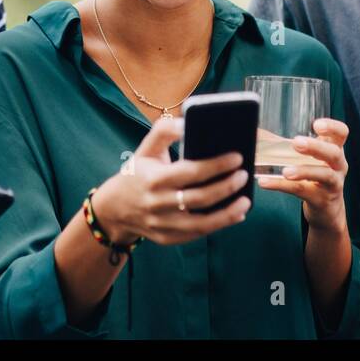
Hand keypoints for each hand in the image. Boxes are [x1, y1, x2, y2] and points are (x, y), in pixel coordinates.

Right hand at [93, 116, 250, 245]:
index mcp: (154, 178)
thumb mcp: (144, 149)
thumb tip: (186, 122)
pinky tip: (235, 214)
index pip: (191, 172)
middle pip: (200, 198)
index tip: (237, 157)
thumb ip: (163, 131)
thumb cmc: (136, 173)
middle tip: (244, 175)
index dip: (216, 165)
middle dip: (226, 186)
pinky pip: (197, 234)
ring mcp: (162, 224)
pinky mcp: (167, 238)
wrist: (114, 208)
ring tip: (246, 200)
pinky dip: (219, 225)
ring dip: (228, 212)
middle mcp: (158, 204)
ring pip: (202, 223)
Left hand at [256, 118, 348, 234]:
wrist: (326, 210)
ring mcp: (333, 184)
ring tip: (285, 171)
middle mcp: (338, 166)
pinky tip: (265, 182)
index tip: (316, 125)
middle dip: (315, 147)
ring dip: (303, 171)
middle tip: (296, 143)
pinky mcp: (322, 200)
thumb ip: (286, 145)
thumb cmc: (314, 177)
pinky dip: (282, 186)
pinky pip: (302, 191)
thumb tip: (255, 132)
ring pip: (323, 175)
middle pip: (333, 153)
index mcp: (335, 150)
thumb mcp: (307, 158)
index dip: (332, 127)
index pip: (341, 133)